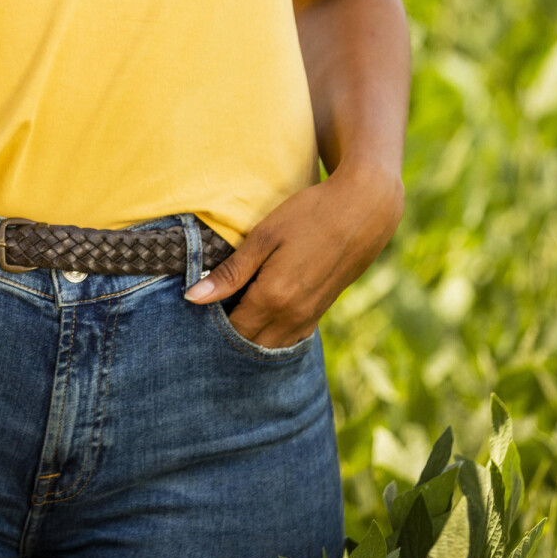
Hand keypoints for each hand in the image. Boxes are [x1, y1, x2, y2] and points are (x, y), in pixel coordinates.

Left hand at [183, 165, 403, 347]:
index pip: (230, 329)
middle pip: (248, 343)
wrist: (363, 211)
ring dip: (250, 335)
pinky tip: (260, 311)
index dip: (210, 321)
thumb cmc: (309, 215)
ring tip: (234, 308)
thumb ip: (230, 273)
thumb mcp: (264, 237)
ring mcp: (308, 318)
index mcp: (273, 297)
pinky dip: (270, 333)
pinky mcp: (319, 313)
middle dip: (227, 334)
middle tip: (211, 309)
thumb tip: (192, 298)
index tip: (198, 305)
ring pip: (269, 346)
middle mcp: (291, 317)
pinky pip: (288, 338)